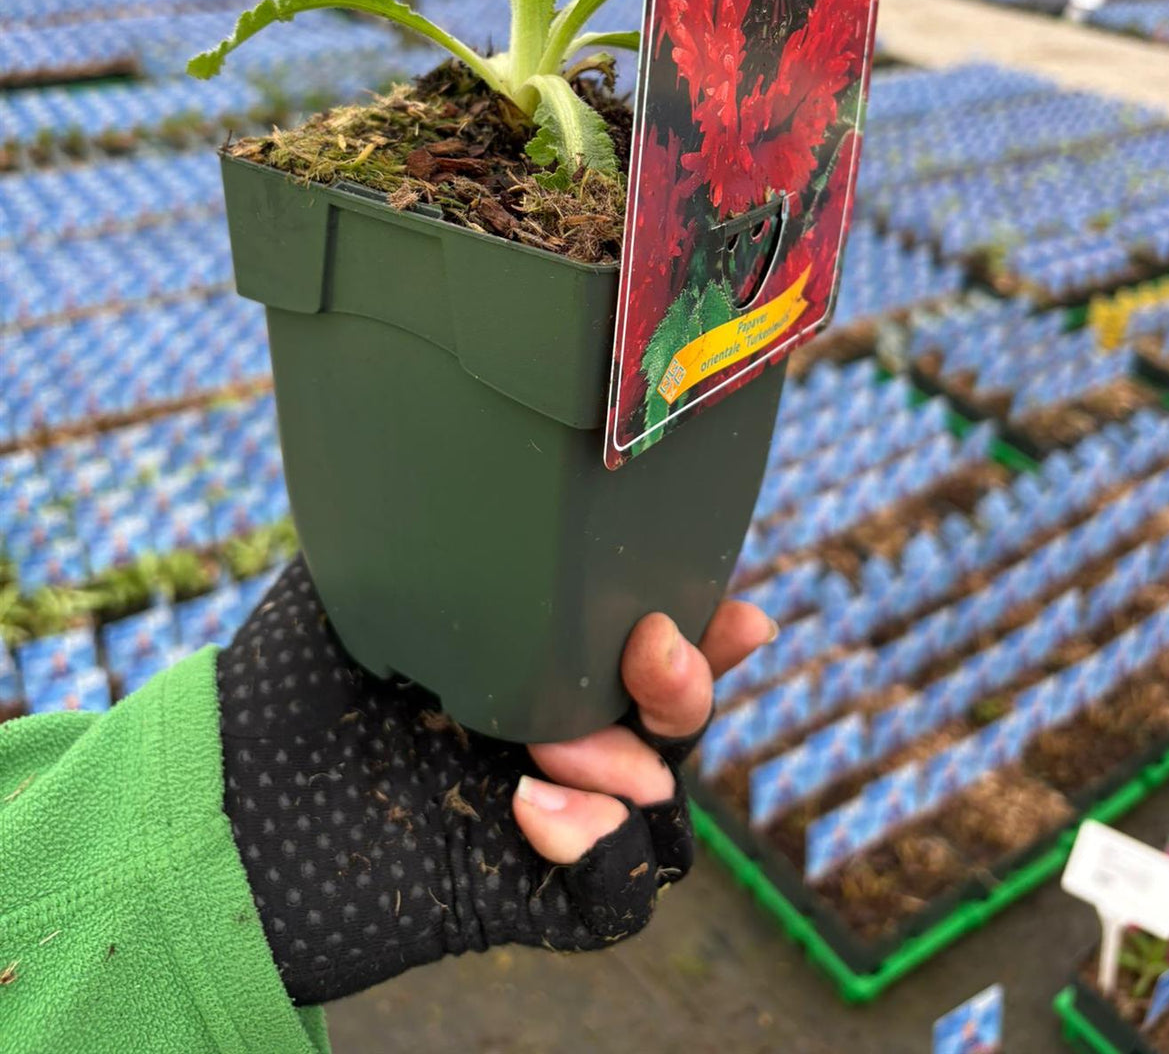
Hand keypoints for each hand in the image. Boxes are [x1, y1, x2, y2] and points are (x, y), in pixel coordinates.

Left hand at [217, 556, 772, 1006]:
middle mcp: (548, 741)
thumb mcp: (369, 579)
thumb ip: (448, 536)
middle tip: (658, 650)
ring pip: (662, 812)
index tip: (743, 610)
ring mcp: (540, 821)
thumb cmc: (285, 681)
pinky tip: (535, 807)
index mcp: (530, 668)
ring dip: (636, 769)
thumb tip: (528, 485)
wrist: (210, 805)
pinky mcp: (517, 896)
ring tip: (558, 745)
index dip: (702, 629)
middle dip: (688, 687)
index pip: (640, 651)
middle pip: (672, 727)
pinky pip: (617, 898)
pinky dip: (602, 854)